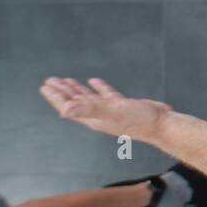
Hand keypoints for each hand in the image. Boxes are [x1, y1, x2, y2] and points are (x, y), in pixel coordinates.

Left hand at [39, 77, 171, 140]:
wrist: (161, 125)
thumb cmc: (138, 120)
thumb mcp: (111, 111)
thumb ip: (88, 109)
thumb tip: (64, 111)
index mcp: (93, 118)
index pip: (69, 107)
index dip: (56, 97)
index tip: (45, 87)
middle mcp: (99, 116)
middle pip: (75, 103)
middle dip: (62, 92)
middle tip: (51, 81)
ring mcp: (111, 111)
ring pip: (89, 99)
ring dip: (77, 91)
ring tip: (67, 81)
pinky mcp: (123, 106)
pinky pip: (106, 95)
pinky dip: (99, 88)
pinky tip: (95, 82)